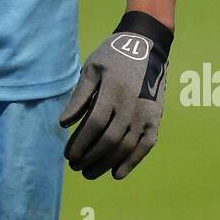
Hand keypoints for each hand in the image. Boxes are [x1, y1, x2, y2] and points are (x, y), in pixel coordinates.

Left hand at [60, 12, 172, 180]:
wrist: (147, 46)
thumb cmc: (113, 56)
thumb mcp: (91, 69)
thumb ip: (79, 97)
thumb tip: (63, 124)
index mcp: (113, 91)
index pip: (94, 125)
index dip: (80, 144)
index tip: (68, 155)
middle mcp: (131, 106)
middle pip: (109, 140)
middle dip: (90, 158)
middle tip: (75, 167)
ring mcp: (146, 114)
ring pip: (126, 147)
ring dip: (106, 163)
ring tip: (89, 172)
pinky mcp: (156, 119)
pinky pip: (146, 145)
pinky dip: (132, 162)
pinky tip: (117, 173)